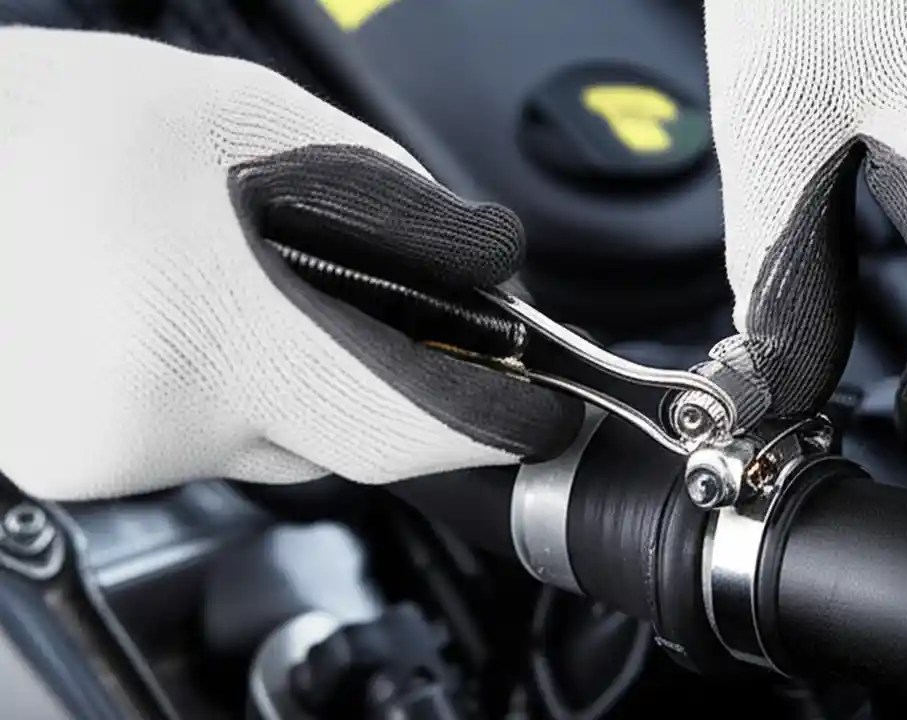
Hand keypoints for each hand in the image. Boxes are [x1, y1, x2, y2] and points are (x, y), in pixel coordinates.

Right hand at [0, 29, 579, 499]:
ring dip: (299, 379)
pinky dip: (232, 388)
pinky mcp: (81, 465)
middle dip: (380, 375)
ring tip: (245, 288)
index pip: (402, 428)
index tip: (530, 411)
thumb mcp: (252, 118)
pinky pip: (210, 440)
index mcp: (198, 322)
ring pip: (278, 443)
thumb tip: (479, 269)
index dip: (486, 423)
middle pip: (346, 439)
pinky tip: (192, 315)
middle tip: (364, 302)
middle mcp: (148, 418)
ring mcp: (107, 456)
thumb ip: (388, 200)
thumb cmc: (55, 127)